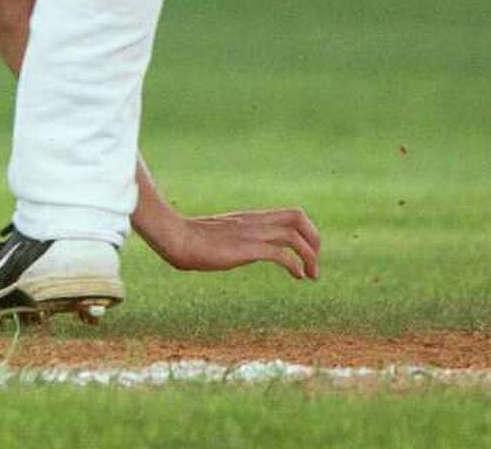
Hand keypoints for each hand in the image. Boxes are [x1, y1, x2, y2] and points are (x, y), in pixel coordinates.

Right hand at [141, 207, 320, 280]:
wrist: (176, 237)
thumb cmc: (191, 239)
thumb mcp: (218, 236)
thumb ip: (230, 239)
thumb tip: (228, 250)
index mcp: (251, 218)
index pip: (290, 213)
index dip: (306, 231)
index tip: (307, 252)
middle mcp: (255, 222)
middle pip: (298, 217)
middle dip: (314, 239)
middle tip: (314, 263)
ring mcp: (251, 233)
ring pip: (294, 235)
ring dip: (310, 256)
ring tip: (311, 275)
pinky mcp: (246, 248)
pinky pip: (280, 254)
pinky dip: (295, 265)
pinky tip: (297, 277)